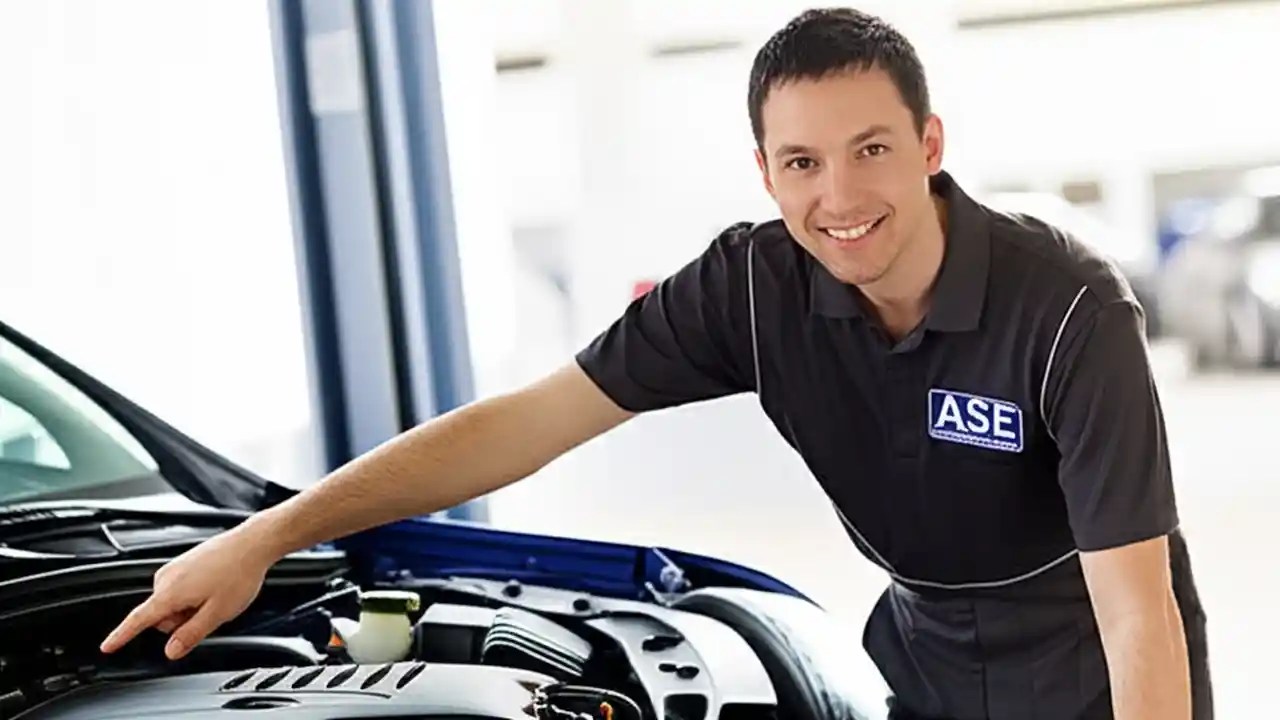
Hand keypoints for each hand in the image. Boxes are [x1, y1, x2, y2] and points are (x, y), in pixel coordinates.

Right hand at [99, 526, 275, 659]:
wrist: (252, 543)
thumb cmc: (238, 574)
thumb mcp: (218, 613)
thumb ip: (191, 634)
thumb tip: (171, 651)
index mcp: (170, 592)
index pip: (139, 620)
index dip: (121, 636)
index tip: (107, 646)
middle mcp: (166, 578)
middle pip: (162, 616)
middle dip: (182, 621)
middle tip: (211, 610)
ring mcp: (174, 568)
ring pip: (172, 604)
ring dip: (190, 608)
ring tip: (217, 595)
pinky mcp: (183, 563)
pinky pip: (180, 590)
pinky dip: (194, 595)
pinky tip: (215, 586)